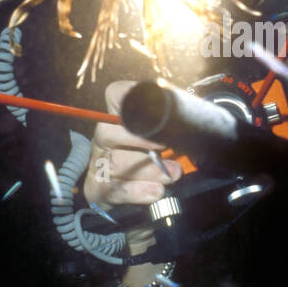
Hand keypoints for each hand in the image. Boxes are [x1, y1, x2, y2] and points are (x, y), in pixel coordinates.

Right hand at [83, 81, 183, 209]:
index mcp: (117, 118)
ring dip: (148, 170)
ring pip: (116, 164)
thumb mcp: (155, 135)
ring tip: (172, 174)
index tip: (152, 110)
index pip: (115, 94)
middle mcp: (103, 138)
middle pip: (108, 133)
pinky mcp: (98, 189)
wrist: (123, 189)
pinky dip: (138, 191)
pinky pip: (116, 190)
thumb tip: (188, 117)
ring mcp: (98, 163)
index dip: (128, 96)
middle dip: (141, 141)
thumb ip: (166, 123)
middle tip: (165, 148)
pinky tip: (156, 190)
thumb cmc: (145, 154)